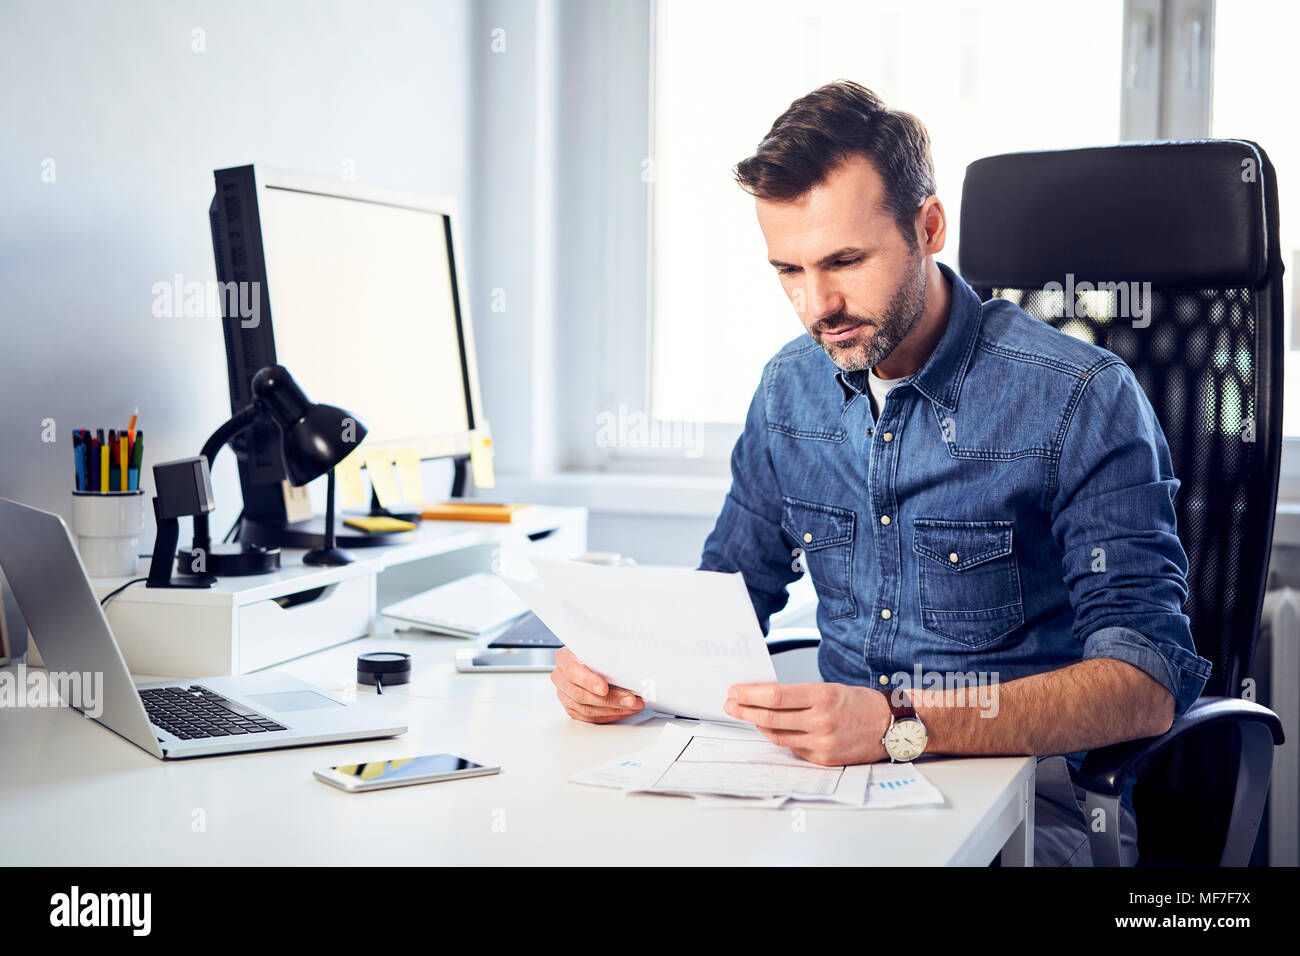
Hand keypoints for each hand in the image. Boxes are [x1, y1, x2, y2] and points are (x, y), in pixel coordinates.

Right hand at [551, 646, 644, 722]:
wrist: (593, 657)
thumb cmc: (597, 650)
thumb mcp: (601, 644)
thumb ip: (608, 653)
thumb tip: (629, 663)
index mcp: (564, 657)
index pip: (573, 671)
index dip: (588, 681)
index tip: (604, 688)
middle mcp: (560, 677)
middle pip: (580, 694)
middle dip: (609, 699)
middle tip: (630, 699)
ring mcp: (564, 694)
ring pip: (586, 709)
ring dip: (613, 709)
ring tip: (633, 705)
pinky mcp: (572, 708)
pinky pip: (590, 717)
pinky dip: (610, 715)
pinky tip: (624, 710)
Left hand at [723, 681, 890, 764]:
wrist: (890, 726)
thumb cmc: (860, 703)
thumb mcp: (829, 689)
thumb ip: (799, 695)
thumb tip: (764, 697)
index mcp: (823, 697)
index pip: (775, 697)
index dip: (750, 695)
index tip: (735, 691)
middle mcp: (821, 721)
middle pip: (771, 718)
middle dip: (745, 711)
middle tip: (730, 704)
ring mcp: (822, 743)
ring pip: (777, 736)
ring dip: (758, 725)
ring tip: (747, 716)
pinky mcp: (823, 760)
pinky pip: (792, 749)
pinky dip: (780, 738)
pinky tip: (771, 729)